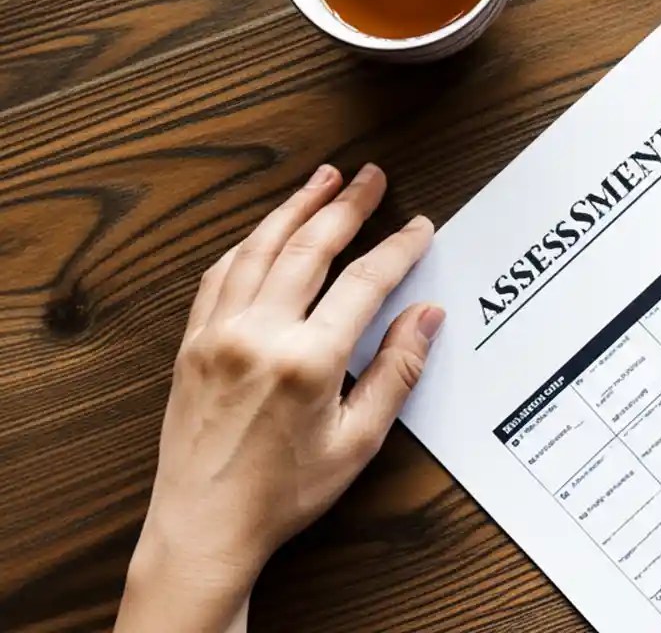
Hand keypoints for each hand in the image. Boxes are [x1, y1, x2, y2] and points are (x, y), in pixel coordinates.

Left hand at [118, 163, 441, 630]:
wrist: (204, 525)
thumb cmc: (282, 493)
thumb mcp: (358, 441)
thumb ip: (396, 371)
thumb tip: (427, 317)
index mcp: (308, 360)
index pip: (365, 282)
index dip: (398, 248)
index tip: (418, 228)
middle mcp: (259, 334)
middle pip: (310, 247)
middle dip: (346, 205)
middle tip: (369, 176)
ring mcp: (219, 333)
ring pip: (261, 248)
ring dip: (294, 208)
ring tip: (322, 179)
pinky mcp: (193, 342)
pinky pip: (221, 274)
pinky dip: (249, 243)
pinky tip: (266, 230)